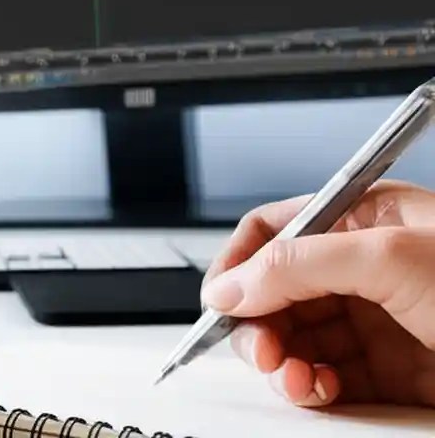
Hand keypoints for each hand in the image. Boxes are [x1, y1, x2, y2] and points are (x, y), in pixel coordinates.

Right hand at [200, 179, 434, 408]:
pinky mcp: (386, 373)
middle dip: (258, 322)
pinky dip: (308, 388)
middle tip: (262, 350)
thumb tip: (231, 285)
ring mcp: (373, 322)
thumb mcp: (393, 261)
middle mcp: (361, 268)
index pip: (273, 230)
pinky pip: (321, 378)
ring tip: (294, 378)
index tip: (220, 301)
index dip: (239, 262)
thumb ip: (301, 264)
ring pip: (291, 339)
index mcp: (363, 220)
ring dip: (280, 362)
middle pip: (272, 292)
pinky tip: (317, 391)